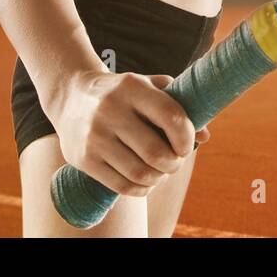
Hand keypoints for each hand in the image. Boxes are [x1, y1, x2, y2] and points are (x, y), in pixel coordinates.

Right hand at [52, 70, 200, 197]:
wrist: (71, 98)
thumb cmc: (123, 93)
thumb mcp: (150, 88)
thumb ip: (180, 105)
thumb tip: (205, 136)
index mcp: (132, 87)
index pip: (171, 117)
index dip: (186, 138)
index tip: (186, 146)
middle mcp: (110, 110)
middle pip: (156, 152)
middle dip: (174, 164)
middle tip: (175, 162)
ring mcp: (94, 136)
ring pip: (139, 173)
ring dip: (158, 178)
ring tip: (160, 172)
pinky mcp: (83, 158)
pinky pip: (121, 185)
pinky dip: (141, 189)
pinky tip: (145, 181)